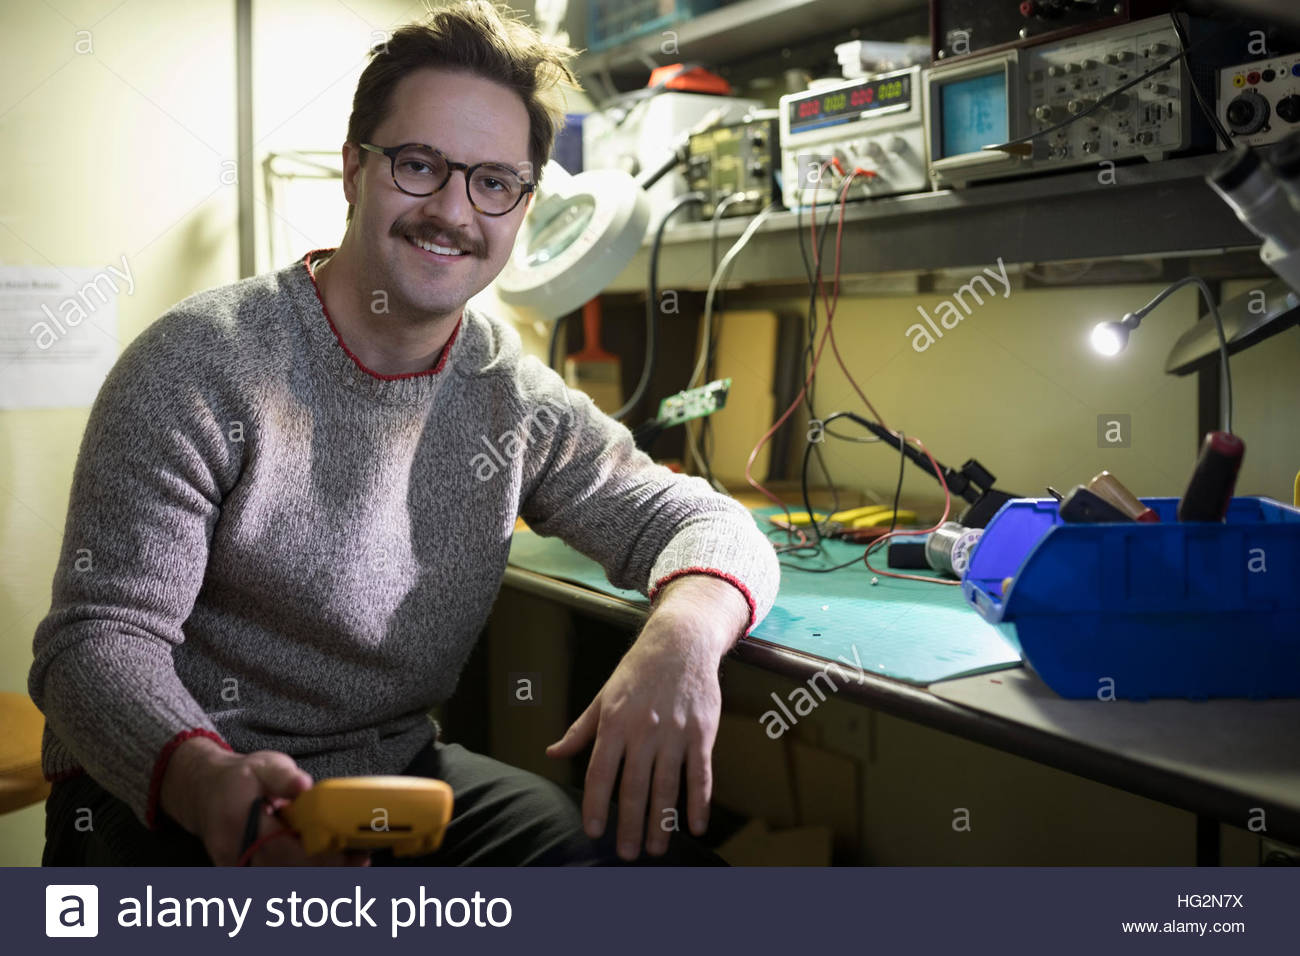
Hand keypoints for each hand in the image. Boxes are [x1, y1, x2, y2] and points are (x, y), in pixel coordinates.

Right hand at [161, 737, 369, 866]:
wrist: (206, 794)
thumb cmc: (239, 779)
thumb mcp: (264, 765)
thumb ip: (284, 777)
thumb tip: (304, 786)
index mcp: (239, 824)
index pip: (281, 850)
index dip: (317, 857)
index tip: (347, 853)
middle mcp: (235, 854)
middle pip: (285, 874)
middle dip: (326, 871)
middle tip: (361, 858)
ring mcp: (238, 869)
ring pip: (283, 881)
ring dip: (319, 875)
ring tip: (352, 861)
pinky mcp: (245, 875)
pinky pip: (278, 879)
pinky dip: (305, 875)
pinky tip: (330, 866)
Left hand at [546, 574, 748, 859]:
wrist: (680, 642)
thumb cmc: (638, 671)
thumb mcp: (603, 696)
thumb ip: (580, 730)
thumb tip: (552, 754)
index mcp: (614, 723)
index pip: (601, 772)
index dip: (596, 804)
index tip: (594, 830)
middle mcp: (643, 730)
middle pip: (634, 786)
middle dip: (630, 823)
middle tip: (627, 853)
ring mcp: (674, 732)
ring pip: (667, 786)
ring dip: (662, 821)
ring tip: (656, 848)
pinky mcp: (702, 732)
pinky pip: (700, 774)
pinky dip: (699, 802)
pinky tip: (696, 826)